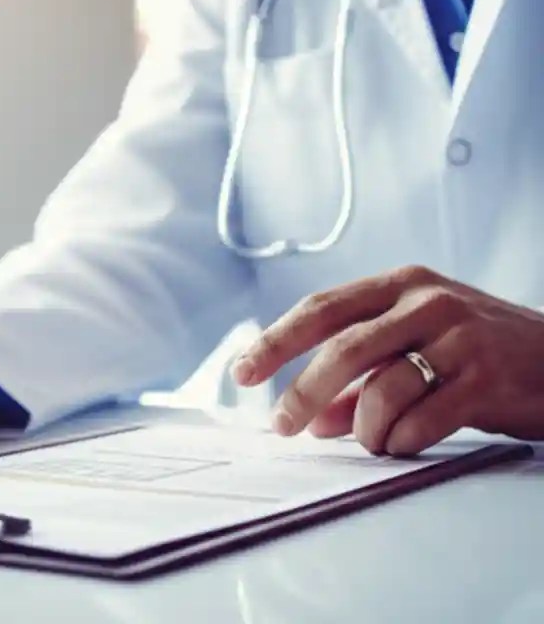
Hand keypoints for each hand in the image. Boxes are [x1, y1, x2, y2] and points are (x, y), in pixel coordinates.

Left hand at [232, 266, 543, 454]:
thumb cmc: (480, 354)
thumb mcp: (417, 349)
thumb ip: (359, 381)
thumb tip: (308, 419)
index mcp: (402, 284)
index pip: (321, 308)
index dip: (275, 341)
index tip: (242, 371)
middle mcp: (427, 303)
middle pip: (342, 348)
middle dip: (303, 392)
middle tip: (282, 425)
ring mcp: (459, 338)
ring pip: (381, 391)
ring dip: (363, 429)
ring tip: (372, 441)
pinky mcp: (485, 379)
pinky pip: (420, 422)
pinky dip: (400, 442)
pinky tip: (404, 445)